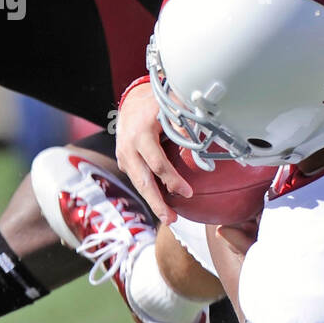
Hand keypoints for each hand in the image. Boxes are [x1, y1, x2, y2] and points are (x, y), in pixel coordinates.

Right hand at [115, 80, 190, 223]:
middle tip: (172, 220)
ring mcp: (124, 157)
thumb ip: (183, 125)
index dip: (172, 180)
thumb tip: (199, 144)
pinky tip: (164, 204)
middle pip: (143, 181)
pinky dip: (151, 192)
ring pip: (139, 184)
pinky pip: (139, 180)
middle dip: (157, 203)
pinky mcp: (125, 163)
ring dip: (154, 203)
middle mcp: (129, 148)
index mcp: (141, 134)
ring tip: (170, 219)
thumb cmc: (156, 105)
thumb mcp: (170, 109)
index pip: (157, 163)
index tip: (188, 193)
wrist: (131, 103)